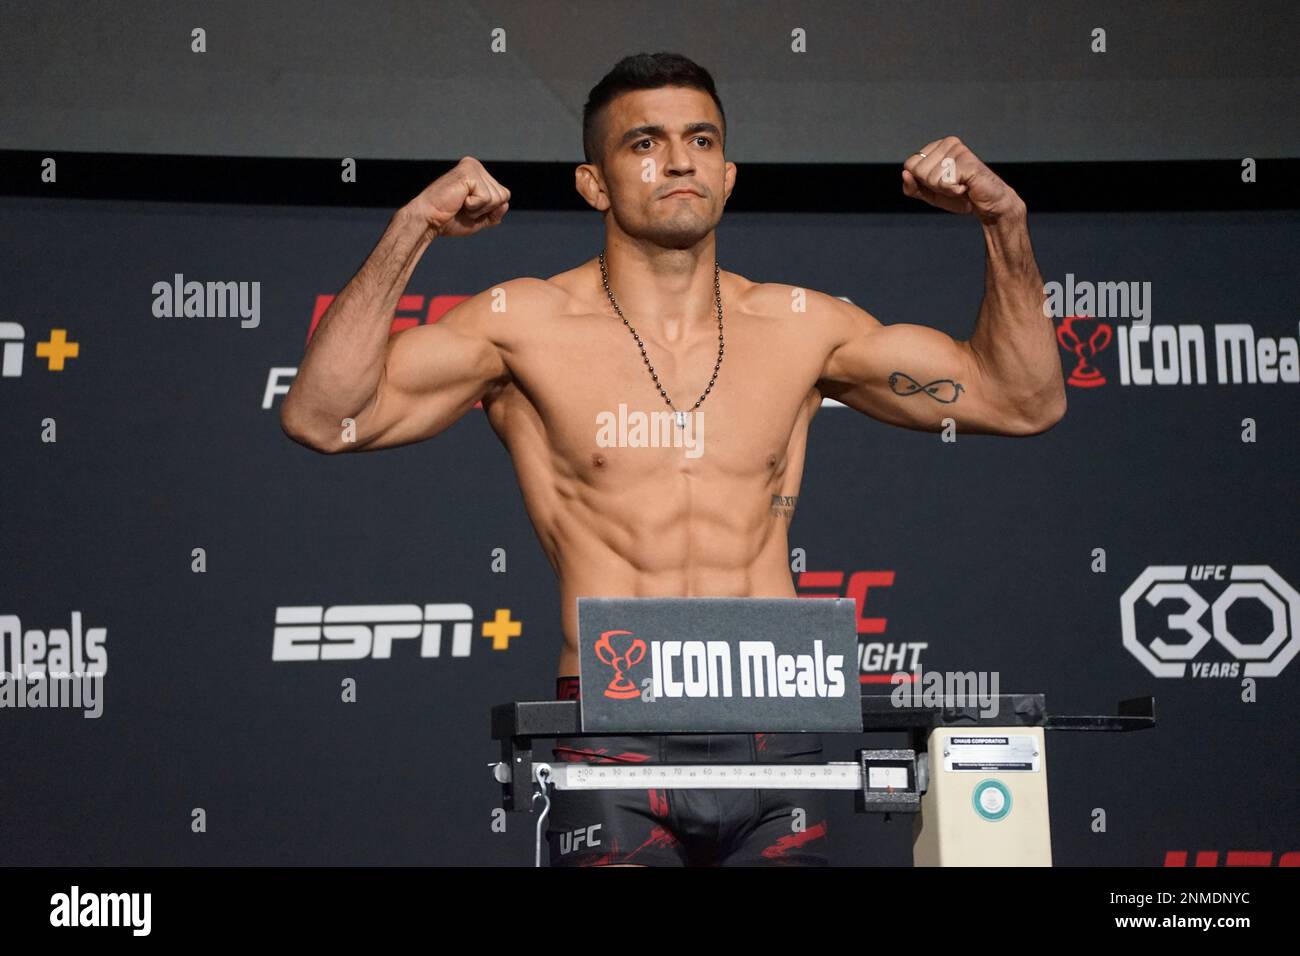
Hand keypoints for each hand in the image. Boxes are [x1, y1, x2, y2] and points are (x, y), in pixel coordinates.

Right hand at [410, 156, 510, 237]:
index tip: (468, 209)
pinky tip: (459, 201)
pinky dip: (474, 207)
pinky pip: (487, 198)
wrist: (429, 221)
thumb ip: (495, 212)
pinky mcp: (468, 173)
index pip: (503, 195)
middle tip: (463, 207)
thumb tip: (506, 203)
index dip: (489, 210)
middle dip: (485, 209)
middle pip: (503, 195)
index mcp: (478, 173)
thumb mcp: (479, 219)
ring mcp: (472, 167)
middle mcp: (476, 166)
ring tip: (460, 204)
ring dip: (479, 209)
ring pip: (498, 197)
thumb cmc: (450, 220)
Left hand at [901, 137, 1022, 221]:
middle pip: (917, 171)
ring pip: (930, 178)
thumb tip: (905, 174)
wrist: (988, 205)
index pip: (909, 165)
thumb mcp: (929, 193)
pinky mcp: (967, 161)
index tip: (941, 183)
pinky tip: (966, 186)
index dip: (922, 182)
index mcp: (937, 146)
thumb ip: (912, 186)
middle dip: (933, 186)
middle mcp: (948, 142)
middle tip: (952, 185)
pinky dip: (954, 192)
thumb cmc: (960, 196)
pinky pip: (944, 183)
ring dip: (945, 190)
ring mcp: (958, 150)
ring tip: (960, 185)